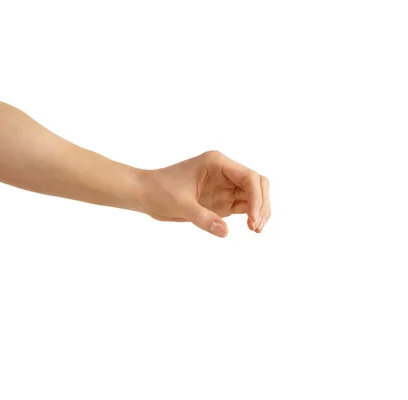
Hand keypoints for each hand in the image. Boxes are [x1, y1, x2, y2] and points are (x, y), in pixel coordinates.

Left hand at [139, 150, 270, 237]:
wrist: (144, 194)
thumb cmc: (159, 191)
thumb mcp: (179, 205)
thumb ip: (202, 217)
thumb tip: (224, 231)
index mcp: (217, 162)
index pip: (248, 176)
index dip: (257, 197)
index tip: (253, 218)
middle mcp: (225, 172)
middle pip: (257, 183)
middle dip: (262, 203)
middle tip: (257, 226)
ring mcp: (225, 186)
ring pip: (254, 195)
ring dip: (260, 211)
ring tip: (256, 230)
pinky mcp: (222, 200)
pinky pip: (245, 206)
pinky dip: (252, 216)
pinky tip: (252, 228)